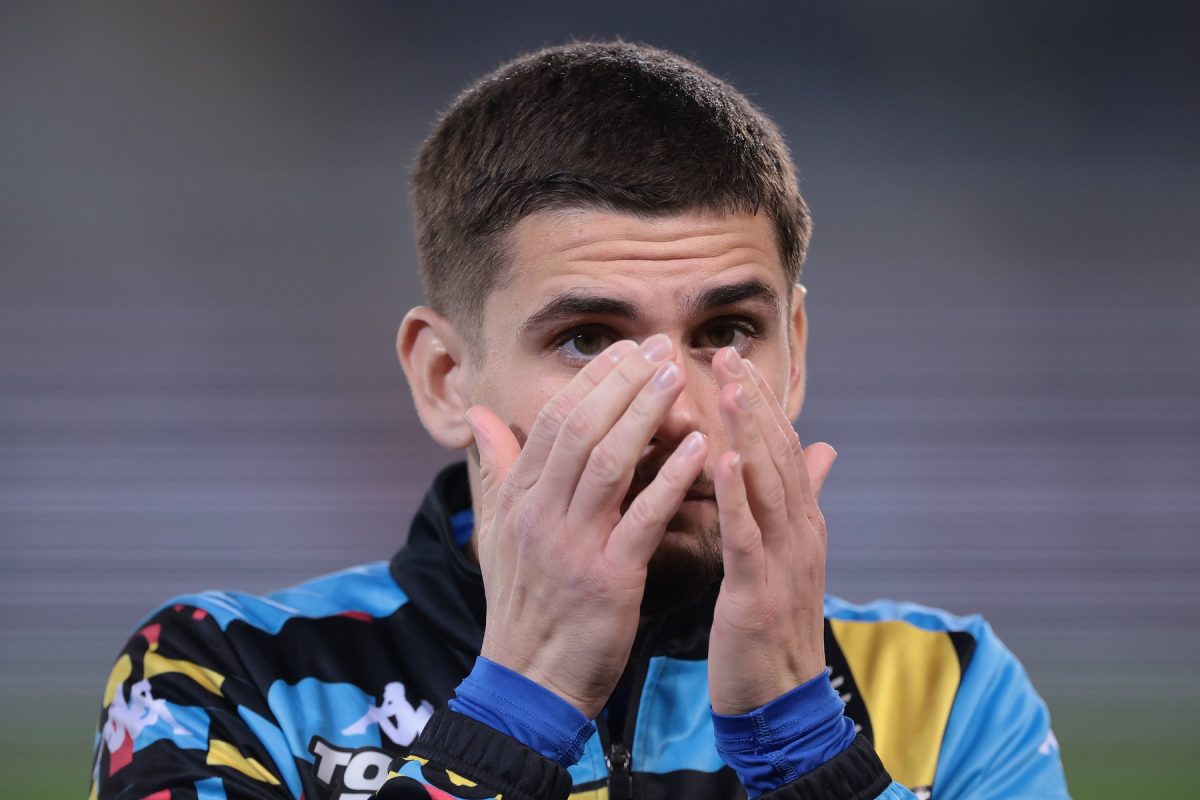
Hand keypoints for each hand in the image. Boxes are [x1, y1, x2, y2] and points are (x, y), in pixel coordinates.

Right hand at [465, 335, 708, 718]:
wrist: (529, 682)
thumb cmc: (523, 604)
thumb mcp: (499, 532)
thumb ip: (498, 468)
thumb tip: (479, 414)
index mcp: (519, 500)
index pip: (552, 421)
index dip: (591, 380)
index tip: (626, 350)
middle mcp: (540, 514)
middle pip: (580, 428)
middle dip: (622, 381)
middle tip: (660, 347)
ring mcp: (572, 545)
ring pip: (608, 462)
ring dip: (645, 414)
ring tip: (677, 378)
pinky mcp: (608, 578)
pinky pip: (642, 517)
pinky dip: (670, 479)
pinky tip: (698, 448)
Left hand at [707, 346, 836, 714]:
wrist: (780, 702)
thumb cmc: (773, 627)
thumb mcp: (789, 557)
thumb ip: (801, 500)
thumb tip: (823, 449)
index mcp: (801, 524)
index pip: (783, 449)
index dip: (761, 404)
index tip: (735, 361)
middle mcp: (799, 534)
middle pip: (779, 456)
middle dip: (753, 403)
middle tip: (726, 354)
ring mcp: (784, 562)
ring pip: (768, 485)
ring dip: (748, 434)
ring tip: (729, 388)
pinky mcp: (758, 592)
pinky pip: (748, 536)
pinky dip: (738, 496)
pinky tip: (724, 461)